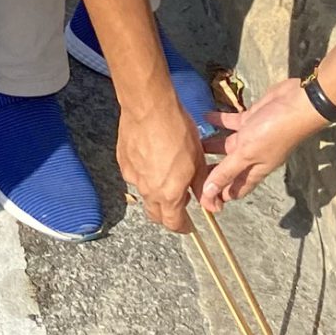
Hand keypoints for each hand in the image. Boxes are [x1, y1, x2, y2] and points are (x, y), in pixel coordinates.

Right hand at [119, 88, 210, 233]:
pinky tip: (152, 157)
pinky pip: (135, 175)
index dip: (183, 227)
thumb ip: (202, 186)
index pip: (174, 224)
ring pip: (145, 193)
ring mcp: (132, 176)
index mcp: (169, 193)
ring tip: (167, 173)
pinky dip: (145, 174)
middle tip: (180, 202)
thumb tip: (212, 207)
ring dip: (156, 192)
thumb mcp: (197, 159)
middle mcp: (147, 190)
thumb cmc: (177, 130)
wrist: (148, 107)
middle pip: (155, 214)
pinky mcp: (123, 161)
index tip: (189, 225)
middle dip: (167, 215)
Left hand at [201, 76, 329, 205]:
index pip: (234, 189)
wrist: (296, 103)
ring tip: (190, 144)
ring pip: (226, 146)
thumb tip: (208, 195)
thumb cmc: (274, 132)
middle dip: (210, 171)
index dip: (218, 195)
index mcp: (254, 170)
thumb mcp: (246, 153)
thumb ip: (226, 172)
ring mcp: (251, 137)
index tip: (198, 198)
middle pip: (227, 168)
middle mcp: (252, 156)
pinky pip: (230, 123)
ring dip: (210, 145)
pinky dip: (218, 121)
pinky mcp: (250, 120)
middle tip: (187, 169)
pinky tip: (203, 116)